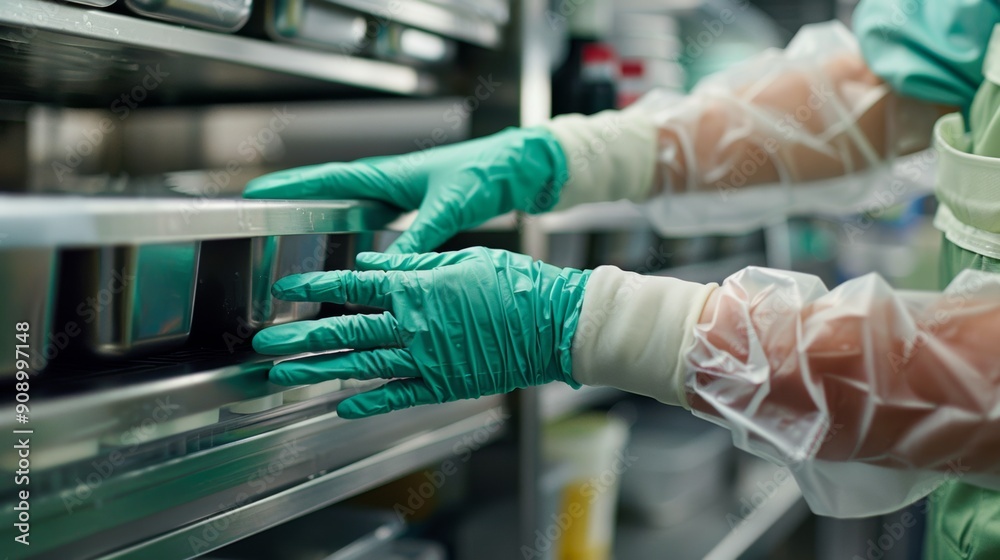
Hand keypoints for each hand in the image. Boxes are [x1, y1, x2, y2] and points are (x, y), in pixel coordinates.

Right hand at [243, 129, 567, 252]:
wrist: (516, 169)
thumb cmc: (484, 173)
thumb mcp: (448, 208)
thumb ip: (418, 240)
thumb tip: (388, 272)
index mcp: (387, 174)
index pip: (327, 179)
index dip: (290, 187)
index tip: (255, 194)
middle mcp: (388, 183)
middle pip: (330, 194)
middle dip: (297, 206)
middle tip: (262, 222)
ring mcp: (400, 197)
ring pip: (351, 211)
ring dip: (326, 223)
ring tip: (295, 243)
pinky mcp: (416, 210)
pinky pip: (376, 225)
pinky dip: (360, 238)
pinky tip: (353, 259)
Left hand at [252, 248, 589, 417]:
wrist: (555, 325)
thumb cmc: (516, 285)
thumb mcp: (462, 260)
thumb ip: (411, 263)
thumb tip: (371, 262)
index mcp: (418, 287)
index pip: (354, 285)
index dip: (316, 286)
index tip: (287, 289)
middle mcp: (413, 325)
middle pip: (344, 330)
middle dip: (299, 337)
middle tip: (263, 343)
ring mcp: (425, 359)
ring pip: (359, 365)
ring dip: (318, 370)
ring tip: (284, 374)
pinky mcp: (442, 384)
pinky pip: (395, 395)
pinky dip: (365, 402)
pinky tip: (340, 405)